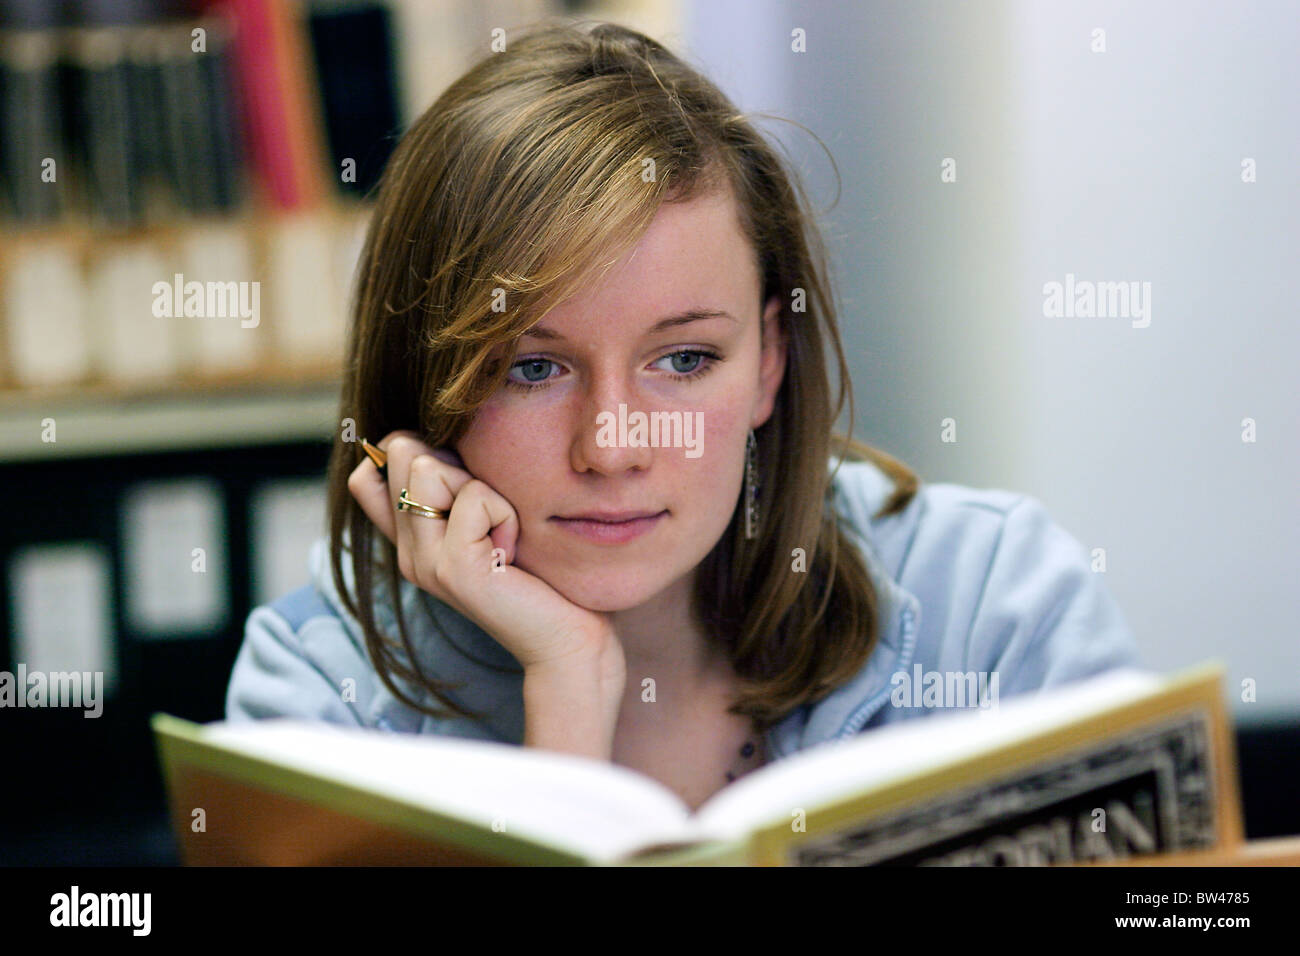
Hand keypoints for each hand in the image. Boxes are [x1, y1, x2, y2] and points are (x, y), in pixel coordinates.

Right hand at [347, 431, 625, 679]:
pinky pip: (476, 496)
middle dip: (455, 464)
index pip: (367, 475)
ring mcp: (423, 563)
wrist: (566, 639)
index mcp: (410, 542)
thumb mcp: (490, 521)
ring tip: (502, 534)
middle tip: (490, 515)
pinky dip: (506, 512)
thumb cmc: (541, 574)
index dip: (409, 455)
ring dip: (482, 487)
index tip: (463, 486)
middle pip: (399, 452)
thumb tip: (439, 435)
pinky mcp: (453, 569)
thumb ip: (458, 489)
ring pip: (427, 467)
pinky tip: (514, 551)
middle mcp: (407, 553)